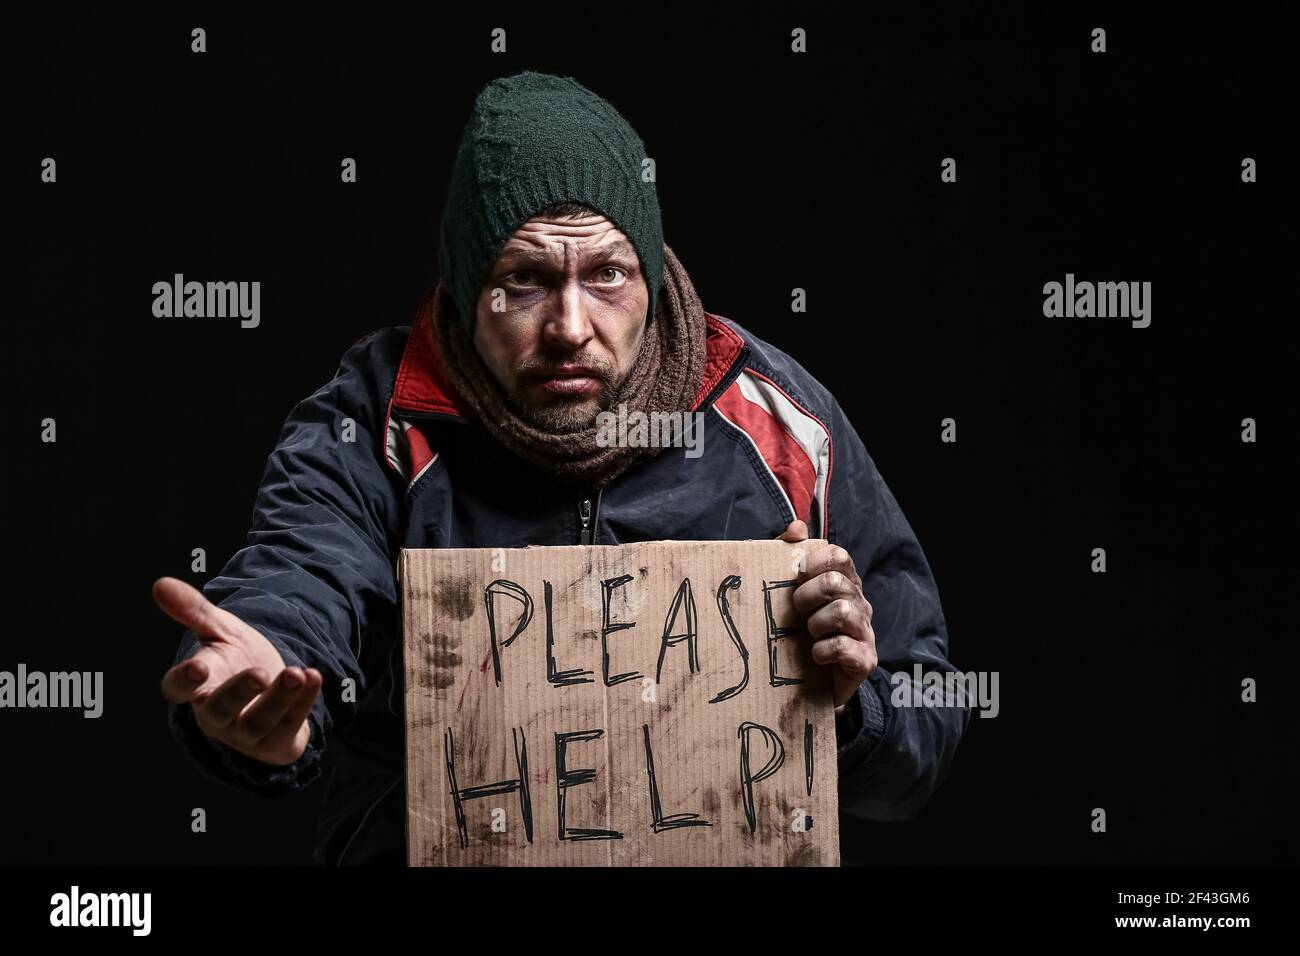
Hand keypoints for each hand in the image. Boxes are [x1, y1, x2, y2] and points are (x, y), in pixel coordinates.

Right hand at [155, 577, 322, 764]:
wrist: (272, 689)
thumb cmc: (236, 659)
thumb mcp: (220, 631)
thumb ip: (194, 611)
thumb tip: (160, 583)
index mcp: (198, 687)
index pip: (178, 689)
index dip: (183, 681)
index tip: (197, 667)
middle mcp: (216, 714)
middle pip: (219, 710)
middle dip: (239, 692)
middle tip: (260, 673)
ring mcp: (245, 733)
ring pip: (257, 722)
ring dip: (279, 699)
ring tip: (296, 672)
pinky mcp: (276, 742)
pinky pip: (289, 724)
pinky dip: (303, 702)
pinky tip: (313, 677)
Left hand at [777, 520, 877, 708]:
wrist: (808, 687)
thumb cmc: (798, 634)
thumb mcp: (787, 594)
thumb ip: (788, 557)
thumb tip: (795, 527)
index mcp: (844, 584)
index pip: (838, 556)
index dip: (813, 562)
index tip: (795, 578)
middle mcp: (860, 604)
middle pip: (836, 582)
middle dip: (807, 596)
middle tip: (797, 611)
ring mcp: (865, 632)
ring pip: (842, 612)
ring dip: (815, 624)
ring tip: (808, 635)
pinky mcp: (865, 660)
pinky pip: (845, 647)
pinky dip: (823, 650)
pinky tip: (816, 655)